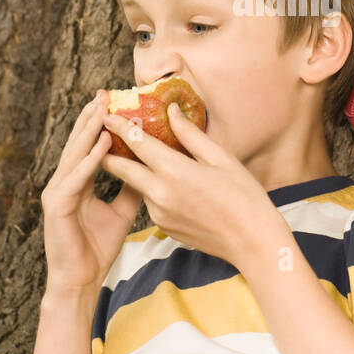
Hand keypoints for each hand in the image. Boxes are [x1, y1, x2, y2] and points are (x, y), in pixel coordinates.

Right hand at [39, 90, 142, 294]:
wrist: (81, 280)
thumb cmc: (97, 248)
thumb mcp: (121, 212)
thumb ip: (130, 189)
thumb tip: (147, 169)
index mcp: (77, 182)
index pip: (87, 146)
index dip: (97, 123)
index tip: (111, 101)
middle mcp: (64, 182)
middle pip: (78, 143)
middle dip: (91, 117)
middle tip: (104, 93)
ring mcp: (57, 192)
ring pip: (75, 154)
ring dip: (89, 131)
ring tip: (102, 109)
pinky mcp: (56, 206)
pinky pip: (75, 177)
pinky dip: (89, 160)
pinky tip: (102, 145)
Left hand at [98, 103, 286, 269]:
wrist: (252, 241)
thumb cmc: (243, 195)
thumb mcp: (221, 157)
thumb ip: (190, 134)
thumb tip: (172, 112)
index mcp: (174, 171)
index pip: (137, 143)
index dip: (118, 127)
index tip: (107, 115)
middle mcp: (159, 193)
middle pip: (121, 168)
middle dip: (108, 152)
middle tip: (101, 137)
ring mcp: (159, 213)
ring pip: (139, 186)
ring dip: (138, 172)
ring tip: (145, 157)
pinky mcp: (163, 227)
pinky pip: (152, 202)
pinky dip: (155, 190)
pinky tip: (173, 186)